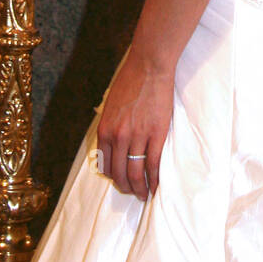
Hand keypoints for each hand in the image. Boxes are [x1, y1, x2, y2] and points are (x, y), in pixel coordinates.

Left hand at [96, 47, 173, 200]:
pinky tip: (157, 186)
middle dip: (126, 187)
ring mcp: (137, 137)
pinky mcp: (156, 134)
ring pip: (136, 173)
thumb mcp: (111, 105)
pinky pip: (153, 165)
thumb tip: (114, 142)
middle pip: (119, 173)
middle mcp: (118, 137)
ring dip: (140, 188)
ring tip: (145, 195)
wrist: (149, 66)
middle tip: (134, 193)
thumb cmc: (130, 81)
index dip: (114, 177)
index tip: (121, 181)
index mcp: (105, 130)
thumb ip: (111, 125)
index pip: (105, 165)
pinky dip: (154, 179)